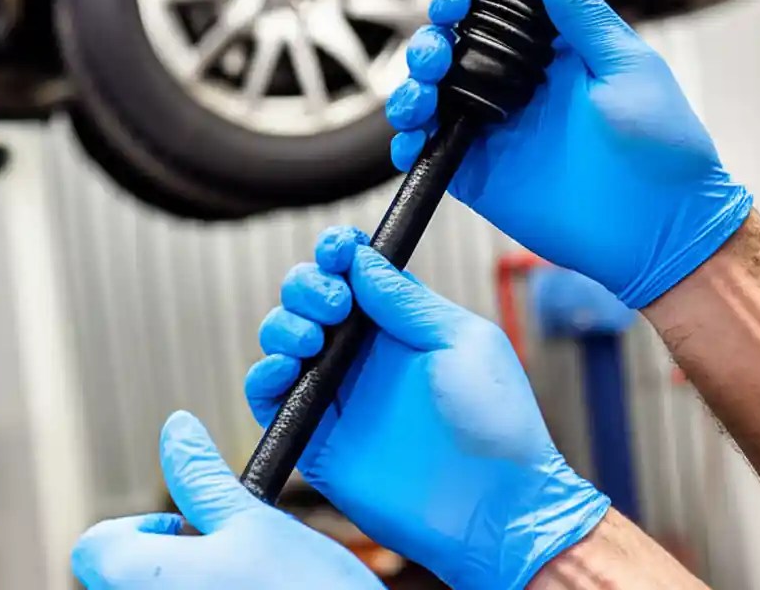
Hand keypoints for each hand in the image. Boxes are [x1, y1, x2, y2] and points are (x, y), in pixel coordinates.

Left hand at [71, 411, 382, 589]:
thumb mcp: (255, 524)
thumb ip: (203, 478)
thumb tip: (176, 430)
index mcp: (136, 579)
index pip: (95, 545)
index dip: (141, 529)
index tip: (193, 531)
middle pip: (123, 578)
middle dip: (170, 562)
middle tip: (229, 562)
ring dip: (191, 587)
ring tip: (249, 588)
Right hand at [248, 227, 609, 589]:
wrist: (492, 509)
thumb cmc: (497, 427)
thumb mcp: (464, 342)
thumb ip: (407, 300)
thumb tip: (362, 260)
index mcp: (399, 327)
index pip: (353, 275)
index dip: (335, 254)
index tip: (336, 249)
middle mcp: (362, 357)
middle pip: (308, 300)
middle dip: (306, 286)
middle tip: (332, 303)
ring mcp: (336, 396)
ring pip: (282, 341)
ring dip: (284, 326)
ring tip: (311, 339)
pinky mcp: (313, 438)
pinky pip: (267, 398)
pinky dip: (262, 376)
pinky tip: (282, 369)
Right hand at [388, 0, 751, 307]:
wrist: (658, 230)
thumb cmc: (661, 152)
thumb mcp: (627, 67)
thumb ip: (582, 16)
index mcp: (550, 60)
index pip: (492, 19)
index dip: (462, 5)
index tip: (453, 5)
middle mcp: (516, 93)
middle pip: (449, 56)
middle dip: (427, 48)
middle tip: (433, 59)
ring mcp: (494, 135)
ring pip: (431, 102)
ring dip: (410, 92)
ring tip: (417, 100)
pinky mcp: (478, 177)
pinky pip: (430, 155)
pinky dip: (408, 145)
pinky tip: (411, 140)